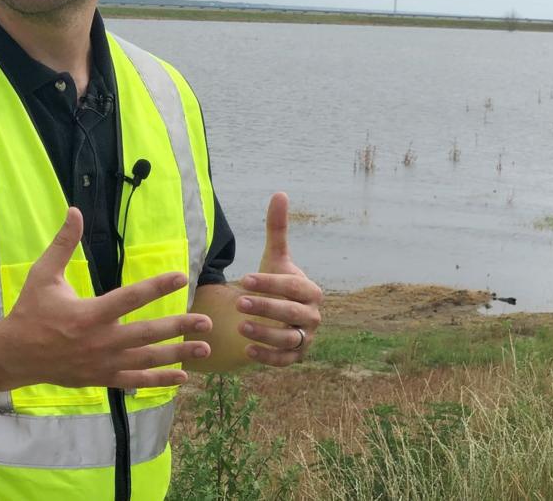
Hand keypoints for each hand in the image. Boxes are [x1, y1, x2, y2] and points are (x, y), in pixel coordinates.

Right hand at [0, 207, 212, 388]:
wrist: (15, 355)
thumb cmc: (31, 311)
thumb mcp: (43, 274)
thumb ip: (63, 244)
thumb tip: (74, 211)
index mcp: (89, 314)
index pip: (130, 297)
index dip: (157, 286)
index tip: (181, 276)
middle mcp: (101, 341)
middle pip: (147, 333)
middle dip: (179, 327)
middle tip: (207, 321)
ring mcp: (103, 363)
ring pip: (147, 360)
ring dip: (178, 355)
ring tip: (205, 349)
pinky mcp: (102, 378)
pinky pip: (136, 381)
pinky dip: (159, 380)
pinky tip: (182, 377)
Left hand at [236, 192, 322, 365]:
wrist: (279, 314)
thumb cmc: (276, 283)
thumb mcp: (275, 258)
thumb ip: (277, 229)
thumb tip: (279, 193)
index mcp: (310, 291)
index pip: (292, 286)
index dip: (270, 283)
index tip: (244, 278)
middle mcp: (313, 316)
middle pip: (292, 313)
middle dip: (267, 307)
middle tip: (239, 302)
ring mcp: (306, 338)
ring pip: (289, 338)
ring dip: (266, 334)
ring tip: (240, 326)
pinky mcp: (296, 357)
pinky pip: (285, 360)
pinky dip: (268, 357)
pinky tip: (248, 350)